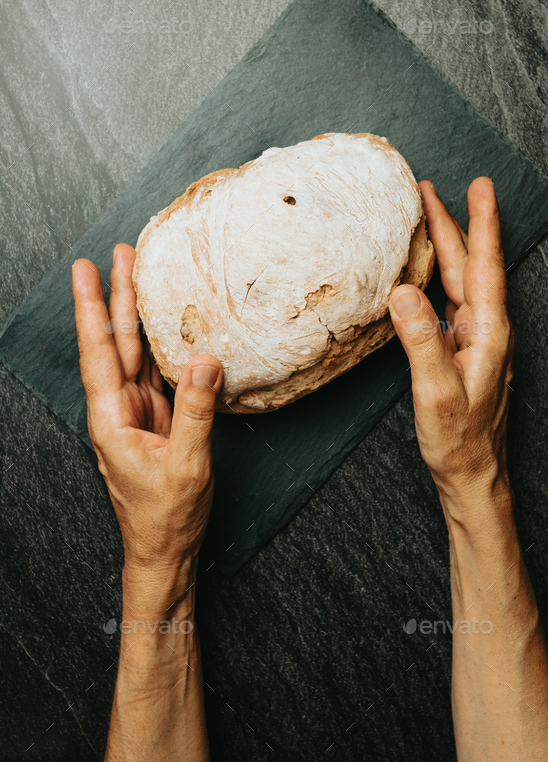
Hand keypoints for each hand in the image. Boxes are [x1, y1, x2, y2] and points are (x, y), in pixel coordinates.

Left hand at [72, 244, 221, 578]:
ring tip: (138, 275)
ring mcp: (136, 414)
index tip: (85, 272)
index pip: (99, 353)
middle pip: (116, 343)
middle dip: (116, 297)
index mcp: (112, 419)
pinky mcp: (154, 420)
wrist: (163, 549)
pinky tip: (164, 324)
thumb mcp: (187, 464)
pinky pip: (154, 373)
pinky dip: (157, 345)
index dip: (93, 309)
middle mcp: (118, 410)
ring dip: (134, 315)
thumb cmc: (166, 516)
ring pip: (133, 354)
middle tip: (118, 255)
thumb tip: (205, 361)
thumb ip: (196, 411)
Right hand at [388, 177, 514, 509]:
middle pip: (470, 265)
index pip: (486, 265)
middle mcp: (487, 330)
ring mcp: (476, 340)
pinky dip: (438, 277)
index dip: (480, 223)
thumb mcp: (436, 392)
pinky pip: (451, 301)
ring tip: (428, 217)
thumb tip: (403, 291)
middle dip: (453, 224)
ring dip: (447, 246)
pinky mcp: (463, 351)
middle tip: (430, 190)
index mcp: (489, 332)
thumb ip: (422, 340)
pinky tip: (426, 273)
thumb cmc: (459, 440)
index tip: (479, 186)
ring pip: (461, 281)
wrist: (473, 475)